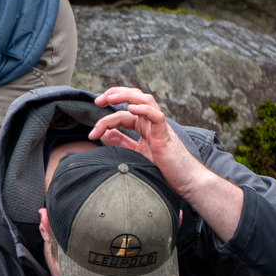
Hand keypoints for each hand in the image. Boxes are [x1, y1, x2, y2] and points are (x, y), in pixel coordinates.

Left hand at [91, 86, 243, 241]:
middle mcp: (150, 123)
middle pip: (133, 98)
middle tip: (97, 101)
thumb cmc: (162, 169)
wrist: (183, 182)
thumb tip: (103, 133)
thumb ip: (121, 143)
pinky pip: (156, 116)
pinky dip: (145, 109)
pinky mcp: (165, 135)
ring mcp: (158, 127)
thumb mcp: (135, 153)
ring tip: (109, 98)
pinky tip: (131, 107)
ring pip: (145, 100)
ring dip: (126, 95)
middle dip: (114, 94)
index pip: (121, 114)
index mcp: (142, 127)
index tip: (91, 134)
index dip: (104, 120)